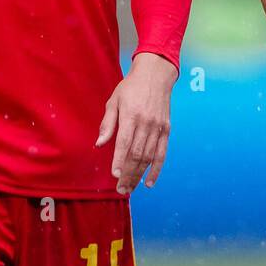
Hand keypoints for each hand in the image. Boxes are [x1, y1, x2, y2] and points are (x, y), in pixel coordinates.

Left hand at [96, 52, 177, 192]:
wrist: (156, 75)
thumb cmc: (131, 88)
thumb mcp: (114, 101)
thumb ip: (107, 124)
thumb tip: (99, 144)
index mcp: (131, 115)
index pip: (124, 142)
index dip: (119, 160)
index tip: (114, 175)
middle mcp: (146, 123)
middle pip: (137, 154)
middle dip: (128, 174)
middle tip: (120, 189)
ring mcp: (158, 127)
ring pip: (149, 157)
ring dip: (139, 175)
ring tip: (130, 188)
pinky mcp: (166, 130)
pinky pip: (162, 153)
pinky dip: (157, 170)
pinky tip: (149, 183)